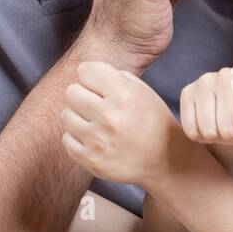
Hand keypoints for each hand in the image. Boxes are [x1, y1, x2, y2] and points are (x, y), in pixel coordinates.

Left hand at [60, 61, 187, 189]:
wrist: (166, 160)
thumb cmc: (153, 121)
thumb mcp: (143, 91)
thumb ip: (115, 76)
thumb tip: (85, 71)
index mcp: (124, 95)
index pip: (85, 70)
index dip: (91, 76)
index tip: (97, 85)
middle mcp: (110, 116)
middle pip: (71, 92)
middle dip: (82, 95)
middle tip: (94, 104)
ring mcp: (99, 141)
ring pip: (66, 115)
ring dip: (77, 116)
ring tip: (93, 122)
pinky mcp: (92, 161)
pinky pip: (66, 139)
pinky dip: (77, 138)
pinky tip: (93, 138)